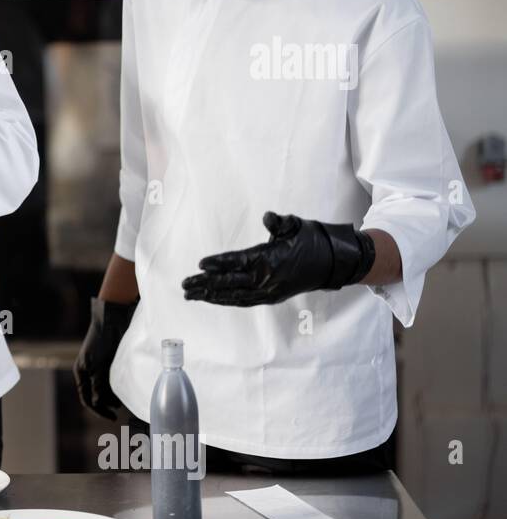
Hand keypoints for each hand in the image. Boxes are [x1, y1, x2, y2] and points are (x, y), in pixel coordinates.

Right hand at [73, 297, 137, 420]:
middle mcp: (91, 373)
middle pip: (98, 396)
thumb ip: (97, 384)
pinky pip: (115, 381)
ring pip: (108, 390)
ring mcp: (102, 368)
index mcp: (82, 374)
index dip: (99, 410)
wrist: (111, 320)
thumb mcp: (95, 365)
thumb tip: (99, 403)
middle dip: (108, 404)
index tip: (112, 417)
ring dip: (115, 397)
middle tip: (121, 408)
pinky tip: (128, 389)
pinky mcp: (113, 363)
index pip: (88, 399)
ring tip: (126, 399)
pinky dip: (120, 387)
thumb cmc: (99, 341)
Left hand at [182, 211, 375, 305]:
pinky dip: (227, 301)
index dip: (217, 264)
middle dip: (205, 284)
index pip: (236, 262)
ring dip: (211, 296)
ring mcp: (268, 291)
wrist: (333, 261)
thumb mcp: (294, 226)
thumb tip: (267, 217)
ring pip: (234, 296)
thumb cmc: (311, 239)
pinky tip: (214, 300)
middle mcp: (266, 279)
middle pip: (229, 283)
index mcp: (269, 260)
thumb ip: (278, 222)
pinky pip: (244, 301)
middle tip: (184, 285)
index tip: (199, 265)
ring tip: (192, 295)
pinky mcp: (271, 297)